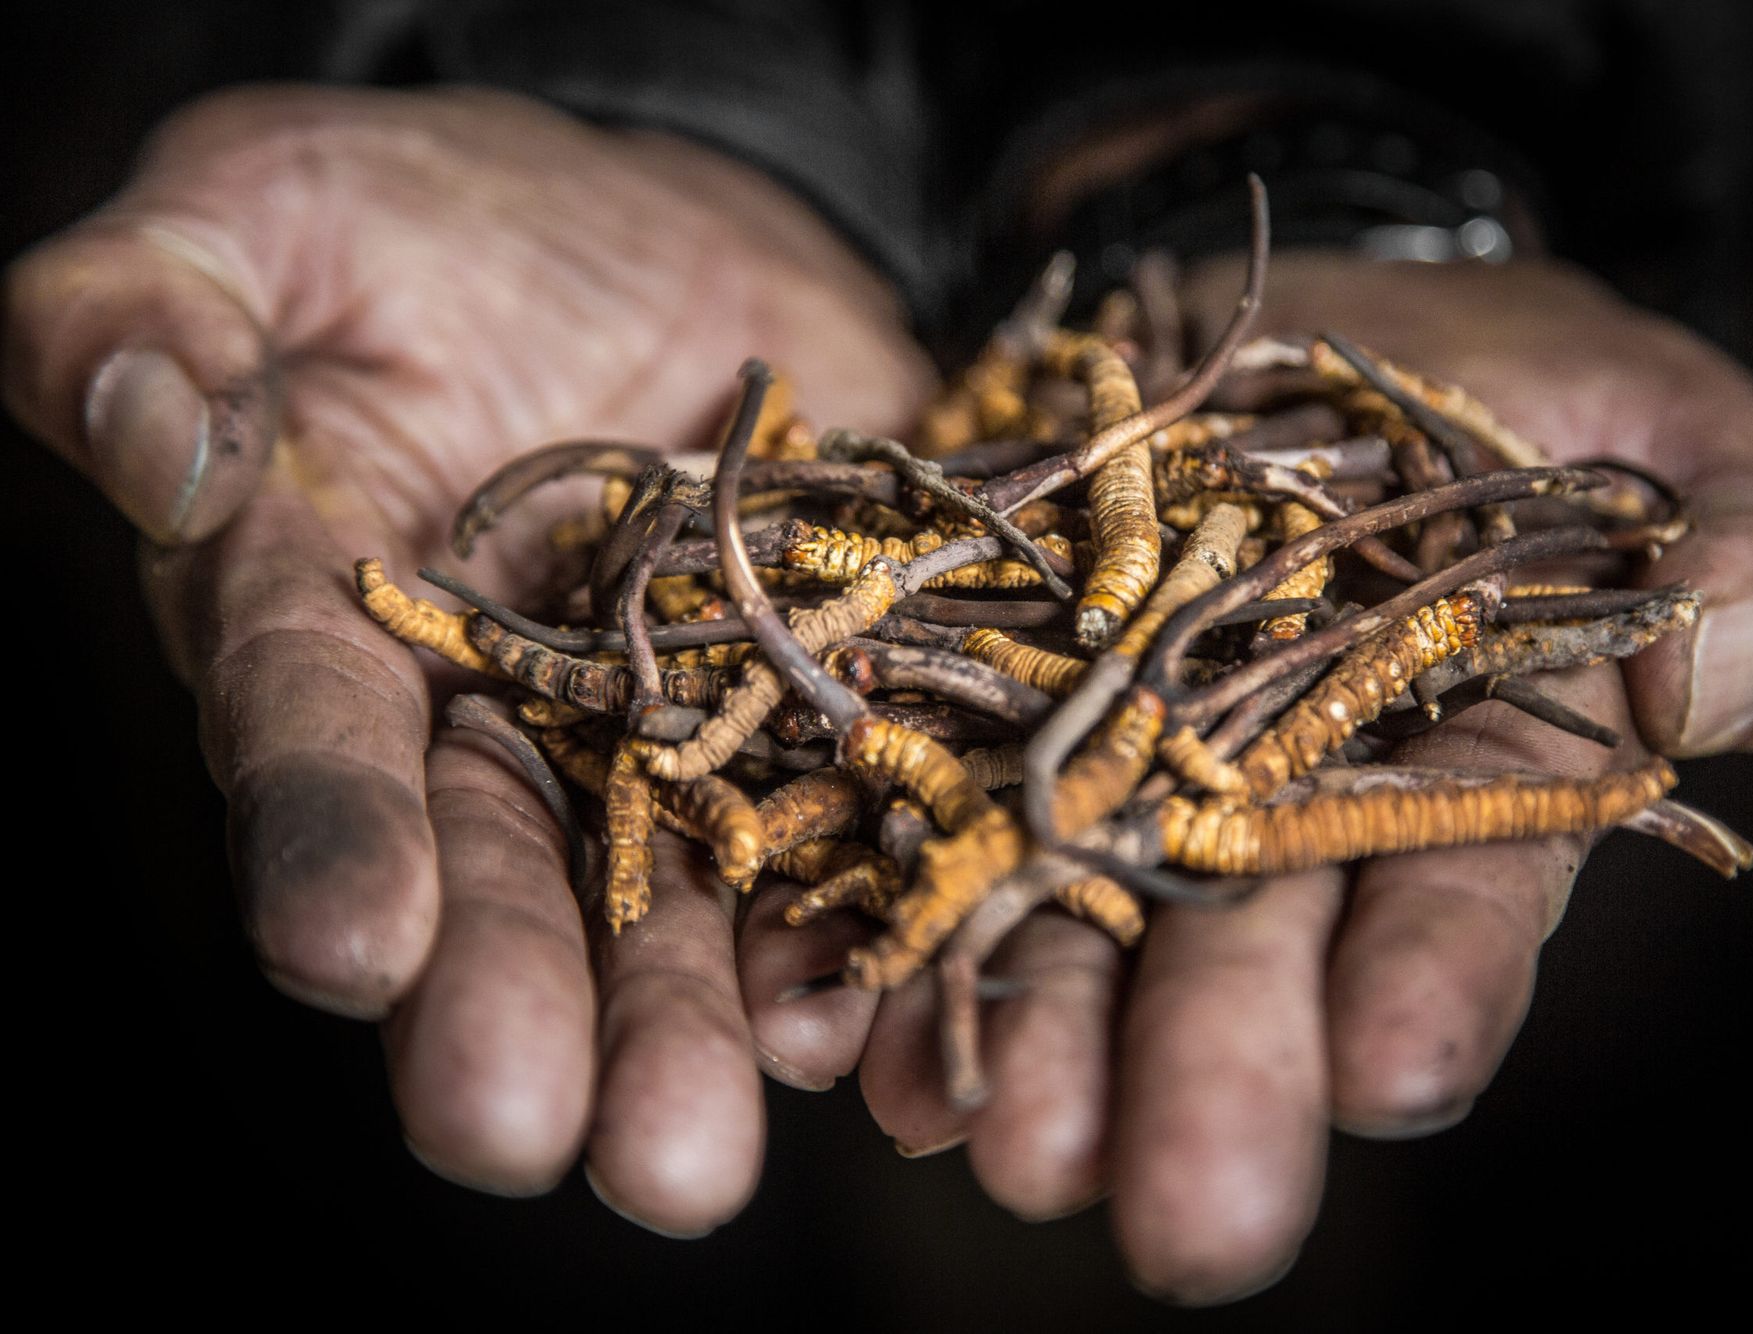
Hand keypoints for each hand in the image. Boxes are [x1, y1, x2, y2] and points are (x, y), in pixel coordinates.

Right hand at [3, 85, 936, 1231]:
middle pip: (508, 868)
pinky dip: (865, 927)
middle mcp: (507, 716)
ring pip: (683, 893)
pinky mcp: (829, 696)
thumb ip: (157, 317)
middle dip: (518, 1001)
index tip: (348, 947)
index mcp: (341, 618)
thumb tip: (140, 442)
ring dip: (693, 1027)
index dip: (329, 837)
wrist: (667, 224)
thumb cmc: (434, 220)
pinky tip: (872, 1034)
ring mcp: (680, 722)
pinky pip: (852, 821)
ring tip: (696, 1154)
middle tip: (535, 1134)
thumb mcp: (270, 215)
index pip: (317, 737)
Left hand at [744, 253, 1752, 1301]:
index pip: (1458, 895)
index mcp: (1467, 776)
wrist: (1296, 316)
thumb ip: (1750, 544)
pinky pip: (935, 824)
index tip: (1394, 1068)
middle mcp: (1283, 809)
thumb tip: (1745, 654)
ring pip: (1078, 922)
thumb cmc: (1516, 383)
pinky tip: (856, 1037)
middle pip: (1248, 953)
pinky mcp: (993, 708)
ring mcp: (1126, 768)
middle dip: (1218, 1076)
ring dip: (1042, 1042)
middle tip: (1184, 1217)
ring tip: (1007, 1148)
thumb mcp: (1668, 426)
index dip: (1433, 982)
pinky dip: (894, 928)